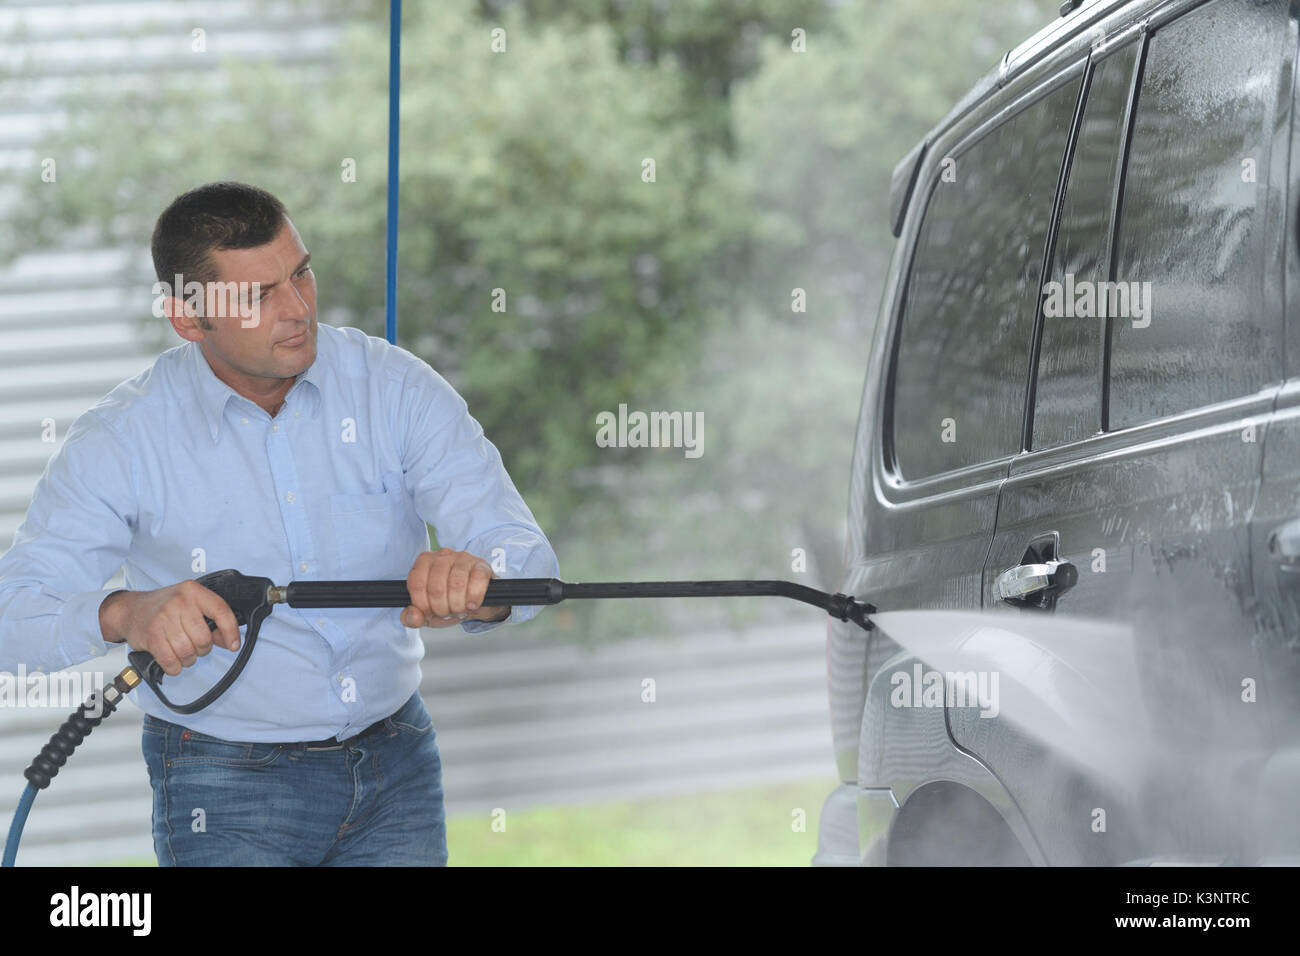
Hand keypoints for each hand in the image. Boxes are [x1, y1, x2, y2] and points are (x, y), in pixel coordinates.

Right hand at [99, 580, 241, 676]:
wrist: (130, 609)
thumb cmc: (164, 608)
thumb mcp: (191, 605)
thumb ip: (212, 620)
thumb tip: (229, 641)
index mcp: (194, 591)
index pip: (221, 611)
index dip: (231, 631)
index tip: (234, 645)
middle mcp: (179, 602)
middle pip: (204, 638)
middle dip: (203, 649)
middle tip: (194, 645)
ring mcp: (164, 618)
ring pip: (188, 652)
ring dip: (188, 659)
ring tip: (182, 652)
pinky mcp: (151, 635)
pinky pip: (171, 661)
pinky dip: (175, 667)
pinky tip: (173, 661)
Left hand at [403, 548, 509, 627]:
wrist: (474, 604)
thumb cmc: (449, 602)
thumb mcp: (427, 613)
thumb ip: (412, 618)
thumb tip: (413, 616)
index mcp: (424, 563)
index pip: (417, 584)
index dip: (423, 605)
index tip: (430, 612)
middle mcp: (442, 556)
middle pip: (436, 586)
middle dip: (442, 608)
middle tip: (447, 613)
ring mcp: (463, 558)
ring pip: (457, 583)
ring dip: (458, 605)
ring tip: (459, 610)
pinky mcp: (481, 565)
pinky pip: (477, 579)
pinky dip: (474, 597)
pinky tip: (472, 604)